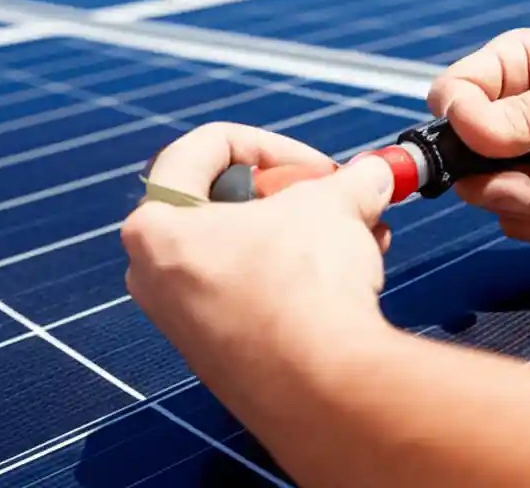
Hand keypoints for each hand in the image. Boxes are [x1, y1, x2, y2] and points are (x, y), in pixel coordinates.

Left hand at [121, 122, 396, 416]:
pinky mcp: (221, 355)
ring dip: (307, 235)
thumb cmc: (303, 283)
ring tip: (360, 236)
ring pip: (249, 251)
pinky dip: (299, 277)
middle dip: (294, 196)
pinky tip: (350, 278)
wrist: (318, 383)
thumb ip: (351, 180)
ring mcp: (185, 320)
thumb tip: (373, 173)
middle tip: (336, 199)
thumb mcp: (333, 205)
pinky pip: (257, 294)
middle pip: (226, 203)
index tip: (317, 166)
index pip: (206, 148)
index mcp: (156, 225)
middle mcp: (155, 274)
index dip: (273, 145)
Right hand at [428, 29, 529, 244]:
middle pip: (458, 163)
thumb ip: (528, 113)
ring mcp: (516, 159)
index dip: (460, 126)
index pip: (449, 96)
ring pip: (490, 201)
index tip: (498, 144)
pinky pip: (517, 226)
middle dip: (510, 181)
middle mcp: (503, 113)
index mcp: (508, 68)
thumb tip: (469, 131)